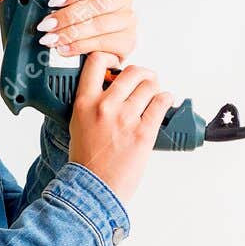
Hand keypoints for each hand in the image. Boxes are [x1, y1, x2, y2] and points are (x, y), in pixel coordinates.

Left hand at [38, 0, 135, 59]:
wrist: (107, 46)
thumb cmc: (92, 20)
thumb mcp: (81, 3)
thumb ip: (70, 0)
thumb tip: (45, 4)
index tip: (54, 1)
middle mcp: (123, 0)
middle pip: (96, 5)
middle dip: (67, 16)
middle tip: (47, 25)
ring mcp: (127, 22)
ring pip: (98, 25)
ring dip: (70, 33)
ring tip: (52, 39)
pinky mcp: (127, 42)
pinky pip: (101, 44)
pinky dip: (79, 47)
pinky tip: (65, 48)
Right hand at [67, 50, 173, 206]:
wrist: (94, 187)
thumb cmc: (87, 160)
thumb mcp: (78, 124)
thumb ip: (92, 102)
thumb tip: (112, 87)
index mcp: (85, 102)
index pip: (96, 62)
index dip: (110, 57)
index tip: (116, 63)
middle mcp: (105, 106)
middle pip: (132, 72)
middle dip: (143, 74)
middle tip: (146, 80)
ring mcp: (125, 118)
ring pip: (149, 86)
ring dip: (156, 88)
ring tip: (156, 94)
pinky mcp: (144, 132)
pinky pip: (161, 103)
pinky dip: (166, 99)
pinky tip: (166, 101)